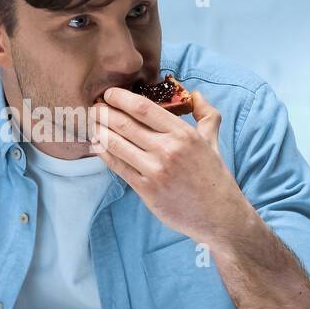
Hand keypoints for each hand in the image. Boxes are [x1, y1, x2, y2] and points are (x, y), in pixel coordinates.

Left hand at [90, 87, 251, 243]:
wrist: (218, 215)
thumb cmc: (214, 176)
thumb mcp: (213, 139)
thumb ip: (206, 113)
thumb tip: (195, 93)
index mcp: (182, 133)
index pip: (143, 108)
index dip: (121, 98)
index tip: (109, 94)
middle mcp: (167, 150)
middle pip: (124, 124)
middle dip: (104, 112)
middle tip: (93, 107)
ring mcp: (155, 171)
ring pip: (117, 144)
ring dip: (99, 130)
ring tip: (91, 123)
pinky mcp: (146, 190)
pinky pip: (118, 167)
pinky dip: (104, 154)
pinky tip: (97, 145)